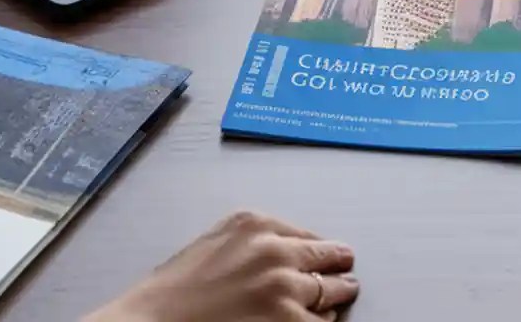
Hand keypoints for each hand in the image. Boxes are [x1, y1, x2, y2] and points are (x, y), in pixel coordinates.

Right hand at [84, 211, 358, 321]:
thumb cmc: (174, 294)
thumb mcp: (215, 243)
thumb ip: (254, 240)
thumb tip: (292, 252)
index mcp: (254, 224)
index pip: (307, 234)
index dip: (320, 248)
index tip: (332, 253)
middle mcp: (274, 251)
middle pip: (328, 257)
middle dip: (337, 266)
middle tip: (346, 271)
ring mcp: (285, 289)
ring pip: (331, 292)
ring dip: (335, 297)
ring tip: (340, 297)